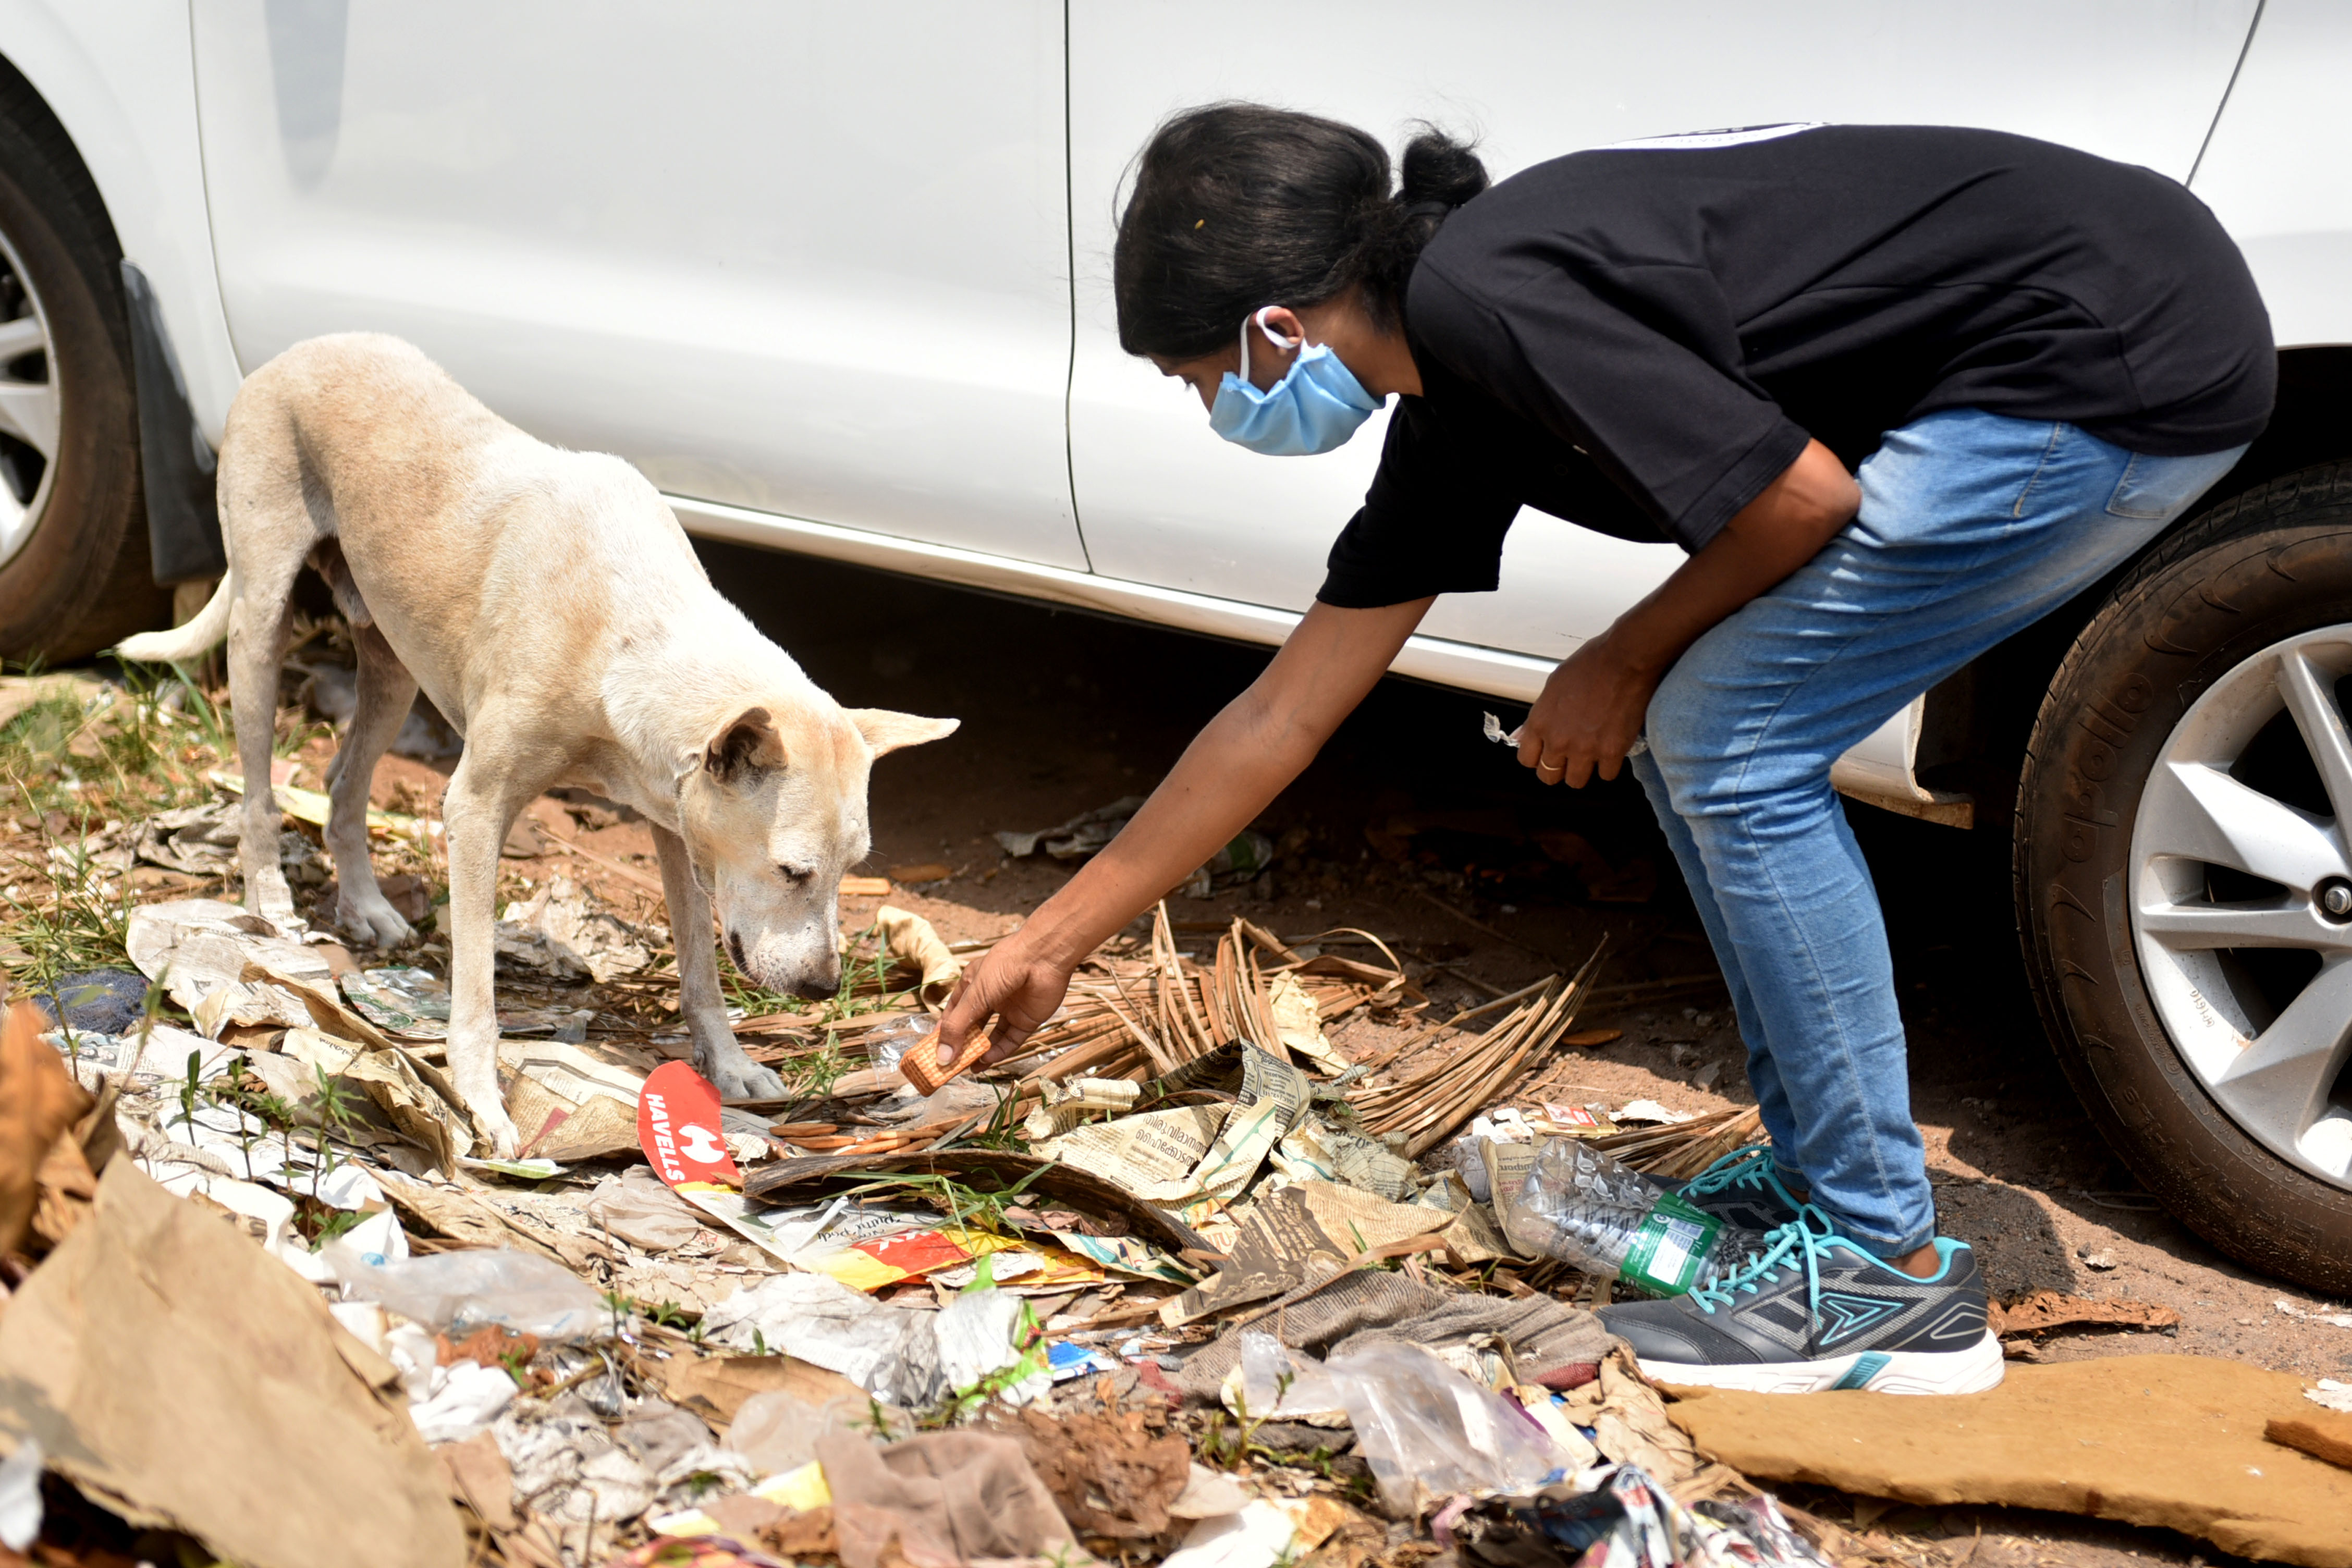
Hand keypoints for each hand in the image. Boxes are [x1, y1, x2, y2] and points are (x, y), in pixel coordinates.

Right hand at [936, 926, 1075, 1069]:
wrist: (1044, 956)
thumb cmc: (1004, 967)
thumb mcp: (974, 995)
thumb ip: (958, 1026)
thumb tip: (942, 1056)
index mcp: (973, 985)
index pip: (954, 1012)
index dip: (945, 1031)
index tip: (935, 1051)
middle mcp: (990, 997)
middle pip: (973, 1026)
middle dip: (962, 1045)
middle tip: (951, 1066)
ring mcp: (1009, 1008)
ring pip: (992, 1035)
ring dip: (981, 1052)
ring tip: (969, 1069)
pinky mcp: (1027, 1018)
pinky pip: (1011, 1039)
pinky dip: (1000, 1050)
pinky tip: (988, 1061)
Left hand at [1515, 634, 1660, 787]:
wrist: (1624, 660)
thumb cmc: (1590, 665)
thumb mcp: (1552, 686)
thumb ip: (1537, 716)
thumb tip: (1521, 736)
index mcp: (1540, 723)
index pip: (1527, 759)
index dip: (1537, 758)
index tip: (1546, 753)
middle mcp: (1558, 740)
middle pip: (1549, 776)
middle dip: (1558, 768)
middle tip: (1569, 757)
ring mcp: (1585, 748)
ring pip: (1576, 781)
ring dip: (1583, 770)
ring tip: (1591, 754)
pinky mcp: (1612, 751)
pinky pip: (1606, 775)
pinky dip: (1609, 765)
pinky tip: (1611, 750)